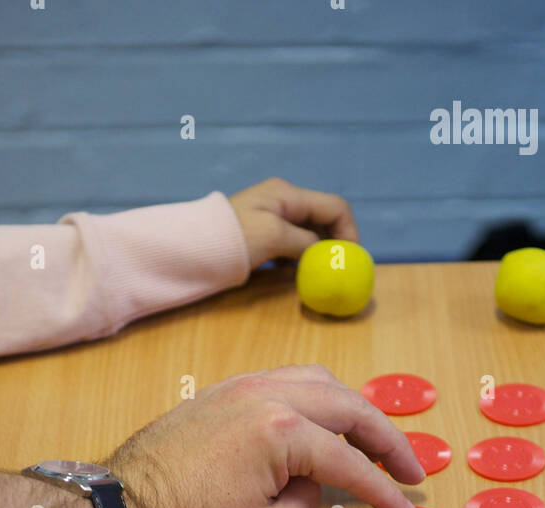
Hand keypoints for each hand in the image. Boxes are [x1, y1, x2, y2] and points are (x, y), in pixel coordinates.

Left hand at [109, 364, 423, 507]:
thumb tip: (315, 487)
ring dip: (352, 410)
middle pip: (347, 406)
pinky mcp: (222, 394)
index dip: (383, 489)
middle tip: (410, 469)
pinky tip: (324, 425)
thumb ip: (308, 505)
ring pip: (318, 382)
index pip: (350, 462)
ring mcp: (241, 387)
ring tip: (372, 443)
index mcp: (282, 431)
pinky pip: (284, 381)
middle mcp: (266, 395)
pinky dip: (316, 400)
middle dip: (385, 439)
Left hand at [229, 177, 358, 267]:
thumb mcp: (274, 237)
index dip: (348, 231)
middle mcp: (284, 202)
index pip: (335, 206)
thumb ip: (304, 242)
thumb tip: (322, 251)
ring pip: (309, 234)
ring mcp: (274, 219)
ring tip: (315, 273)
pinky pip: (292, 245)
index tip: (349, 257)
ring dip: (316, 253)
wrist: (195, 247)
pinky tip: (292, 274)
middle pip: (324, 219)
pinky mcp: (264, 236)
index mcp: (289, 195)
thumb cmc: (234, 237)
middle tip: (336, 268)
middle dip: (334, 243)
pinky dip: (298, 259)